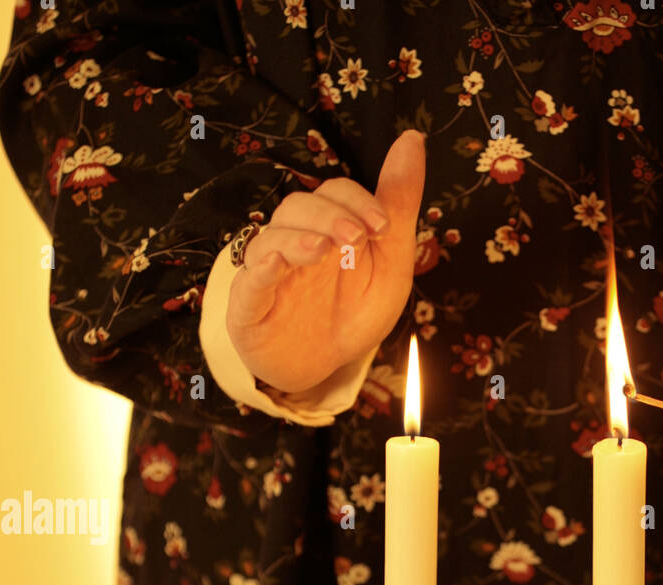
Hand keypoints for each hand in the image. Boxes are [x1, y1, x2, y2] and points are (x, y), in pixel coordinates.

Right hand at [227, 130, 425, 394]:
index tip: (383, 226)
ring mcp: (268, 271)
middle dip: (330, 216)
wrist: (326, 368)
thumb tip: (413, 139)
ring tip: (323, 249)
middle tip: (357, 237)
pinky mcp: (249, 305)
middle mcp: (294, 239)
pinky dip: (261, 268)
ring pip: (272, 237)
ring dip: (299, 237)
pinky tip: (279, 263)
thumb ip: (399, 204)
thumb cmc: (355, 312)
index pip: (334, 193)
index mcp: (328, 225)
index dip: (357, 201)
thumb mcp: (390, 262)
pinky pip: (249, 280)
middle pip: (299, 207)